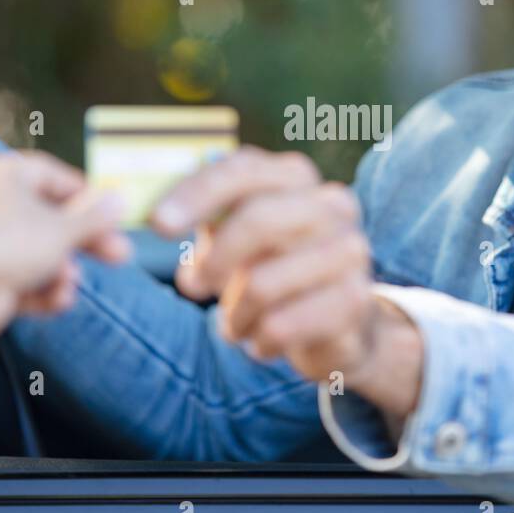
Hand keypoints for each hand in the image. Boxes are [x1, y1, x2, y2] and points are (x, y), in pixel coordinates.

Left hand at [0, 151, 131, 335]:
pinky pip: (19, 280)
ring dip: (60, 271)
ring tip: (71, 284)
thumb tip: (121, 199)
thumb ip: (96, 217)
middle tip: (119, 255)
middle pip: (48, 219)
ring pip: (35, 254)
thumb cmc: (8, 242)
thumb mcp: (65, 227)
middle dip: (85, 242)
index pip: (54, 177)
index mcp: (4, 175)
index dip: (87, 198)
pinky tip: (58, 298)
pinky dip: (41, 290)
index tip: (114, 215)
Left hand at [148, 147, 410, 399]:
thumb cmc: (275, 271)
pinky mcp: (356, 301)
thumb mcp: (238, 239)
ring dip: (234, 314)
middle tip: (191, 286)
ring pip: (265, 284)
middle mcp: (332, 205)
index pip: (244, 170)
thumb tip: (160, 218)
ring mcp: (350, 251)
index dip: (196, 193)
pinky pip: (283, 325)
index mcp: (297, 178)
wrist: (343, 325)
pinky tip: (263, 342)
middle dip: (214, 260)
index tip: (157, 224)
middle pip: (258, 220)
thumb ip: (206, 220)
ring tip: (234, 325)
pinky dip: (260, 341)